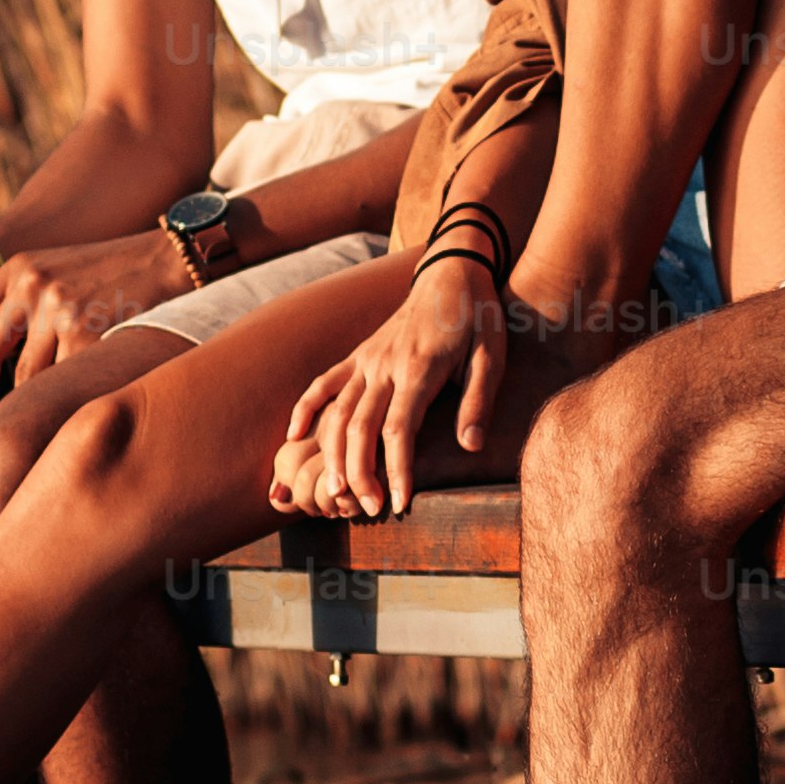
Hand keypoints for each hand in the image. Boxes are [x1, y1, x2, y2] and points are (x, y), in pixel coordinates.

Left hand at [0, 229, 192, 418]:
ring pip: (27, 377)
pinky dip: (64, 397)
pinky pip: (64, 381)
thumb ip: (20, 298)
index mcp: (18, 268)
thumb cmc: (109, 276)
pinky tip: (70, 404)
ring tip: (29, 421)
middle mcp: (33, 284)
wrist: (166, 263)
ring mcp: (60, 308)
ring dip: (24, 405)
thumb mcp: (56, 270)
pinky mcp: (89, 332)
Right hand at [273, 255, 507, 518]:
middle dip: (359, 474)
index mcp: (419, 367)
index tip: (399, 504)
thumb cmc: (478, 318)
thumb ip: (478, 401)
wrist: (452, 272)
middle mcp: (385, 365)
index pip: (399, 429)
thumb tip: (471, 447)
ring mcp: (366, 359)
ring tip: (335, 494)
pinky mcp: (358, 354)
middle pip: (359, 427)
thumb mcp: (492, 356)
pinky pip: (323, 383)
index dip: (396, 470)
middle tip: (368, 511)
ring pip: (336, 412)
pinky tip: (293, 439)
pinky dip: (304, 409)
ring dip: (331, 455)